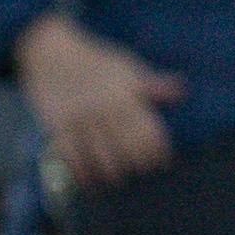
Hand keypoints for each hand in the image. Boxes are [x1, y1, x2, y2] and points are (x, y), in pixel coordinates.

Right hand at [16, 10, 184, 188]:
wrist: (52, 53)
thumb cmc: (96, 61)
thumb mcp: (127, 67)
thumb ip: (153, 84)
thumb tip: (182, 91)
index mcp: (125, 95)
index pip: (148, 132)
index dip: (158, 152)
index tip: (161, 161)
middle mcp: (104, 109)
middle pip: (127, 150)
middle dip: (137, 166)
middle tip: (138, 170)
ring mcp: (80, 119)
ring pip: (100, 158)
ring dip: (111, 173)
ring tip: (116, 177)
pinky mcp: (57, 126)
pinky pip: (70, 157)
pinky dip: (81, 173)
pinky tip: (88, 181)